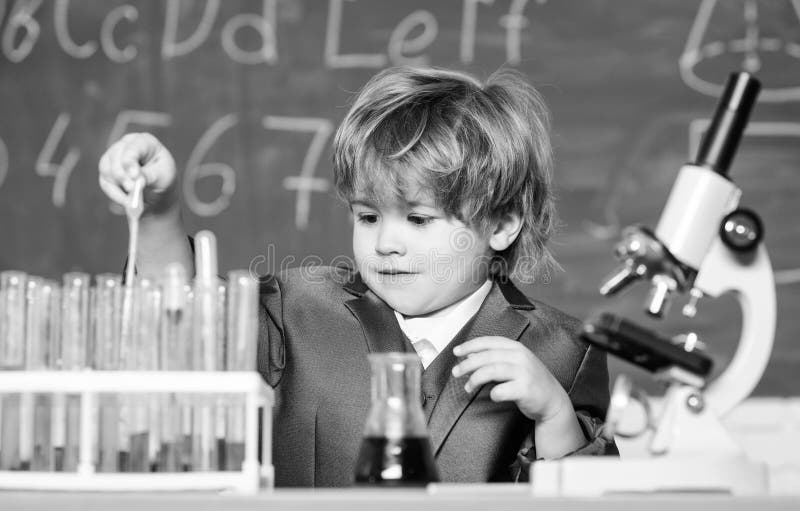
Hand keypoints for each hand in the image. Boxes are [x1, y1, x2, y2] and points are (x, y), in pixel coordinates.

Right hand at [98, 132, 177, 213]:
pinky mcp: (106, 171)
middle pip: (116, 157)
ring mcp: (114, 156)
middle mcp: (126, 145)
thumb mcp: (163, 177)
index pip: (133, 148)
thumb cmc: (163, 179)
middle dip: (123, 176)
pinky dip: (114, 194)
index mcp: (144, 142)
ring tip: (132, 199)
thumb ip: (149, 176)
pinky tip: (126, 201)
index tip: (134, 176)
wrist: (158, 192)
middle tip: (132, 190)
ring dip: (118, 186)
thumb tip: (136, 180)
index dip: (130, 162)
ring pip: (107, 169)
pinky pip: (104, 182)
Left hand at [452, 336, 571, 421]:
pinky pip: (501, 390)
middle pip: (487, 356)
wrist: (553, 400)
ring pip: (491, 370)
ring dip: (475, 379)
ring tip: (468, 388)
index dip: (470, 345)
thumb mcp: (514, 364)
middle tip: (456, 372)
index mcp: (516, 348)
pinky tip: (493, 396)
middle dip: (467, 364)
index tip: (456, 351)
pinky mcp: (525, 389)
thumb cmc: (530, 381)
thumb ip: (494, 358)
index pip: (489, 342)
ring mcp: (524, 372)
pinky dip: (493, 394)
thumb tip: (470, 355)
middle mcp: (521, 357)